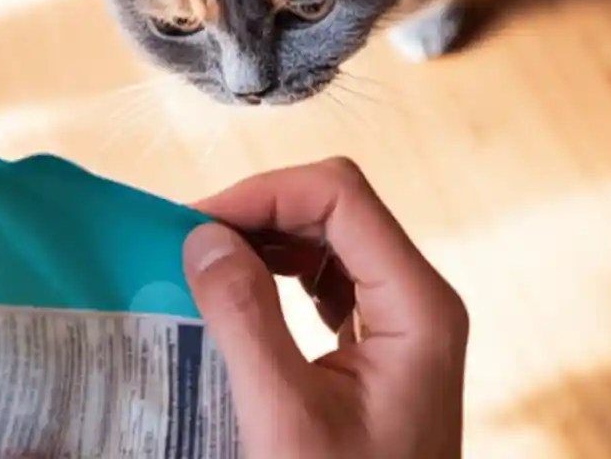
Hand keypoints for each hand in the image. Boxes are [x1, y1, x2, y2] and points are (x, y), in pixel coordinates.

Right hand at [188, 159, 467, 458]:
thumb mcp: (284, 416)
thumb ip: (245, 319)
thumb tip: (204, 238)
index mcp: (418, 304)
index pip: (340, 195)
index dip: (264, 193)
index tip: (195, 225)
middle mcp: (421, 300)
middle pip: (337, 209)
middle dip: (260, 214)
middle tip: (189, 245)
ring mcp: (406, 323)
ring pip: (333, 241)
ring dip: (267, 243)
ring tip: (205, 268)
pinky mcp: (385, 348)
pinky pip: (332, 283)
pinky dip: (282, 277)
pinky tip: (243, 297)